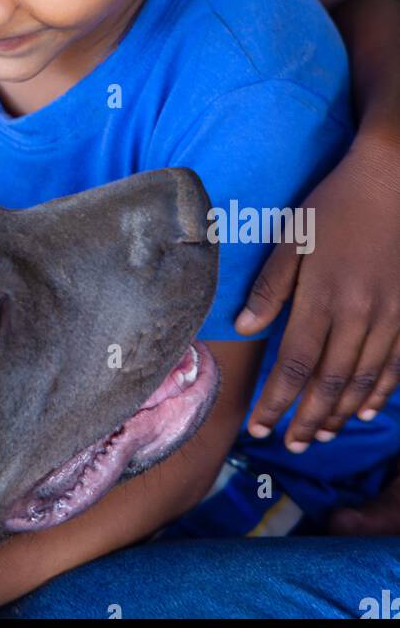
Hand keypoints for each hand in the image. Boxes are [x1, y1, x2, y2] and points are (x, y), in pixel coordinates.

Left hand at [235, 134, 399, 449]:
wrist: (393, 182)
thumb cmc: (334, 206)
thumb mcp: (292, 238)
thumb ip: (270, 287)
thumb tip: (243, 328)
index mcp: (321, 297)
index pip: (293, 364)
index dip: (276, 401)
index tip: (259, 426)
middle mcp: (357, 314)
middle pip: (328, 382)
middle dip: (306, 419)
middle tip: (290, 445)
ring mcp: (388, 317)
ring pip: (362, 380)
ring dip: (339, 413)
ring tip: (319, 434)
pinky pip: (394, 365)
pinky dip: (378, 392)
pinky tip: (363, 410)